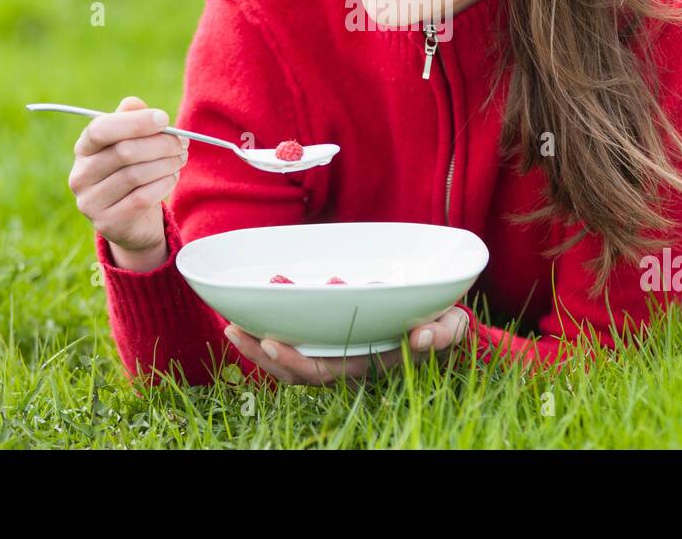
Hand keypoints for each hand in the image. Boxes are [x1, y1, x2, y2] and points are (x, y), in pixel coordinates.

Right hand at [68, 96, 187, 269]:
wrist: (132, 221)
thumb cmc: (132, 171)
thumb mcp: (130, 143)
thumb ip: (130, 121)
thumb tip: (133, 103)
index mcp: (83, 149)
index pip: (100, 129)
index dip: (135, 122)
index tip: (164, 119)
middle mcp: (80, 176)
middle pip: (124, 151)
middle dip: (160, 144)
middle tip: (182, 143)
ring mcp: (90, 202)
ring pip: (136, 175)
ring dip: (167, 163)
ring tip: (180, 159)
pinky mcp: (107, 223)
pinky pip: (142, 198)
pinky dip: (164, 184)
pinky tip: (172, 177)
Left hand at [222, 306, 471, 388]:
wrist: (441, 321)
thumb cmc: (443, 322)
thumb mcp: (450, 324)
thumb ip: (443, 331)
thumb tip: (423, 336)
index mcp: (369, 362)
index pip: (324, 370)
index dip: (294, 360)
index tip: (271, 341)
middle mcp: (347, 362)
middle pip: (294, 369)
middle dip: (262, 353)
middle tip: (234, 329)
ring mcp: (335, 350)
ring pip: (289, 358)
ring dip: (258, 344)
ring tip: (232, 323)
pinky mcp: (329, 337)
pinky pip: (295, 340)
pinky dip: (271, 328)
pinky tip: (251, 311)